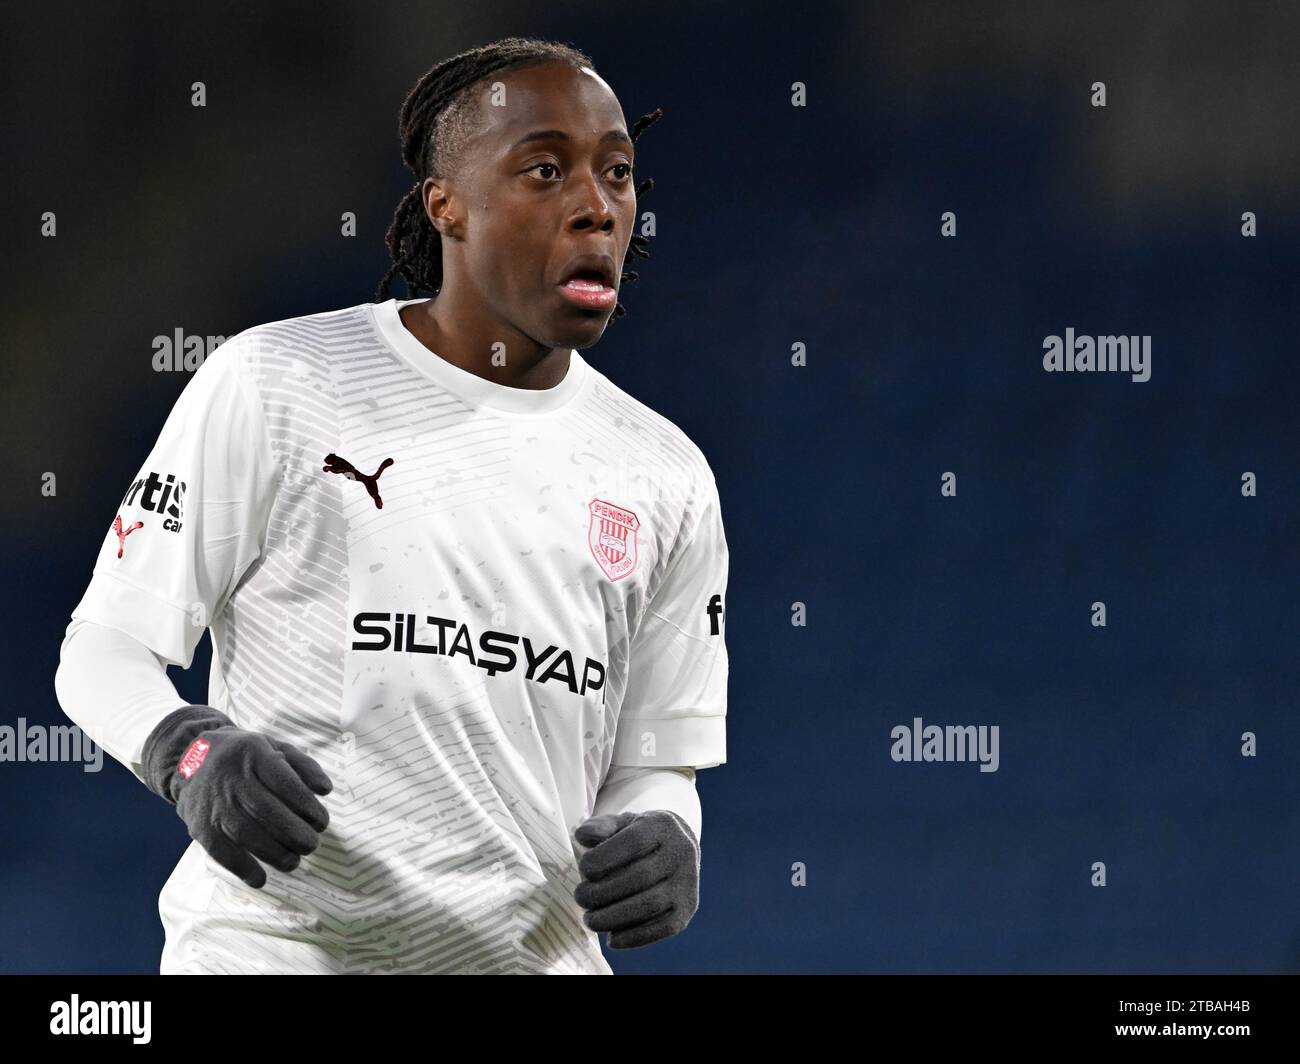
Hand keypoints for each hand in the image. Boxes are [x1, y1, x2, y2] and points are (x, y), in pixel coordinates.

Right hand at [142, 705, 332, 888]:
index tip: (321, 822)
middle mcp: (232, 779)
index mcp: (255, 754)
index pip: (284, 782)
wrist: (189, 759)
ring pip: (246, 834)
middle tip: (312, 844)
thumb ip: (304, 766)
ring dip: (274, 853)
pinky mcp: (201, 827)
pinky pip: (222, 851)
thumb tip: (325, 790)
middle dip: (295, 833)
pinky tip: (261, 879)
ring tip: (294, 861)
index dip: (306, 805)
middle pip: (266, 810)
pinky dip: (242, 869)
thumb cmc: (245, 757)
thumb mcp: (275, 746)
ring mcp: (215, 805)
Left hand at [572, 809, 699, 948]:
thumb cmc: (637, 837)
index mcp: (662, 825)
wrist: (674, 848)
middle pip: (641, 876)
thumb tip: (583, 836)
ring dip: (615, 917)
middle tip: (581, 898)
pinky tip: (612, 939)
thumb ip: (600, 827)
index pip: (634, 842)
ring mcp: (688, 882)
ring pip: (651, 904)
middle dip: (604, 892)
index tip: (583, 869)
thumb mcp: (620, 825)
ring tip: (590, 919)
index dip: (604, 858)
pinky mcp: (687, 908)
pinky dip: (635, 937)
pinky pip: (663, 928)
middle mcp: (681, 852)